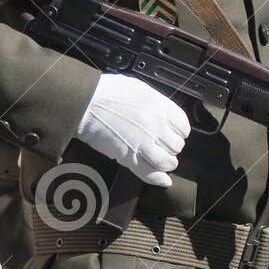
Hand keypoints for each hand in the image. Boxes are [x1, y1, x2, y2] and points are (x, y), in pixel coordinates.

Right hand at [76, 72, 190, 186]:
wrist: (85, 103)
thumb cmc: (107, 92)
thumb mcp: (139, 89)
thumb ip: (156, 103)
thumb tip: (164, 114)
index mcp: (160, 107)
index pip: (183, 127)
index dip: (178, 132)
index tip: (173, 134)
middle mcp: (156, 126)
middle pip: (176, 146)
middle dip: (170, 147)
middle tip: (161, 146)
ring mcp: (144, 143)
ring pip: (168, 162)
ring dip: (165, 162)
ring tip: (160, 160)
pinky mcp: (130, 157)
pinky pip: (150, 174)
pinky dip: (158, 179)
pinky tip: (163, 179)